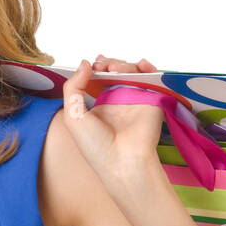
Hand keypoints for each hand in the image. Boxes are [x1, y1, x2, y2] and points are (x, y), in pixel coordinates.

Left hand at [62, 55, 164, 183]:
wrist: (122, 162)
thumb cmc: (95, 146)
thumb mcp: (73, 116)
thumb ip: (73, 87)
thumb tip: (85, 63)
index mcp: (100, 105)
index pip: (99, 77)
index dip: (97, 67)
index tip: (93, 64)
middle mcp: (119, 100)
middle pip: (115, 70)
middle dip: (109, 63)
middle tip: (103, 66)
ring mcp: (136, 99)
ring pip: (132, 71)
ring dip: (124, 64)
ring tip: (116, 70)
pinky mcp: (153, 100)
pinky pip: (152, 79)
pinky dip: (148, 68)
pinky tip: (141, 65)